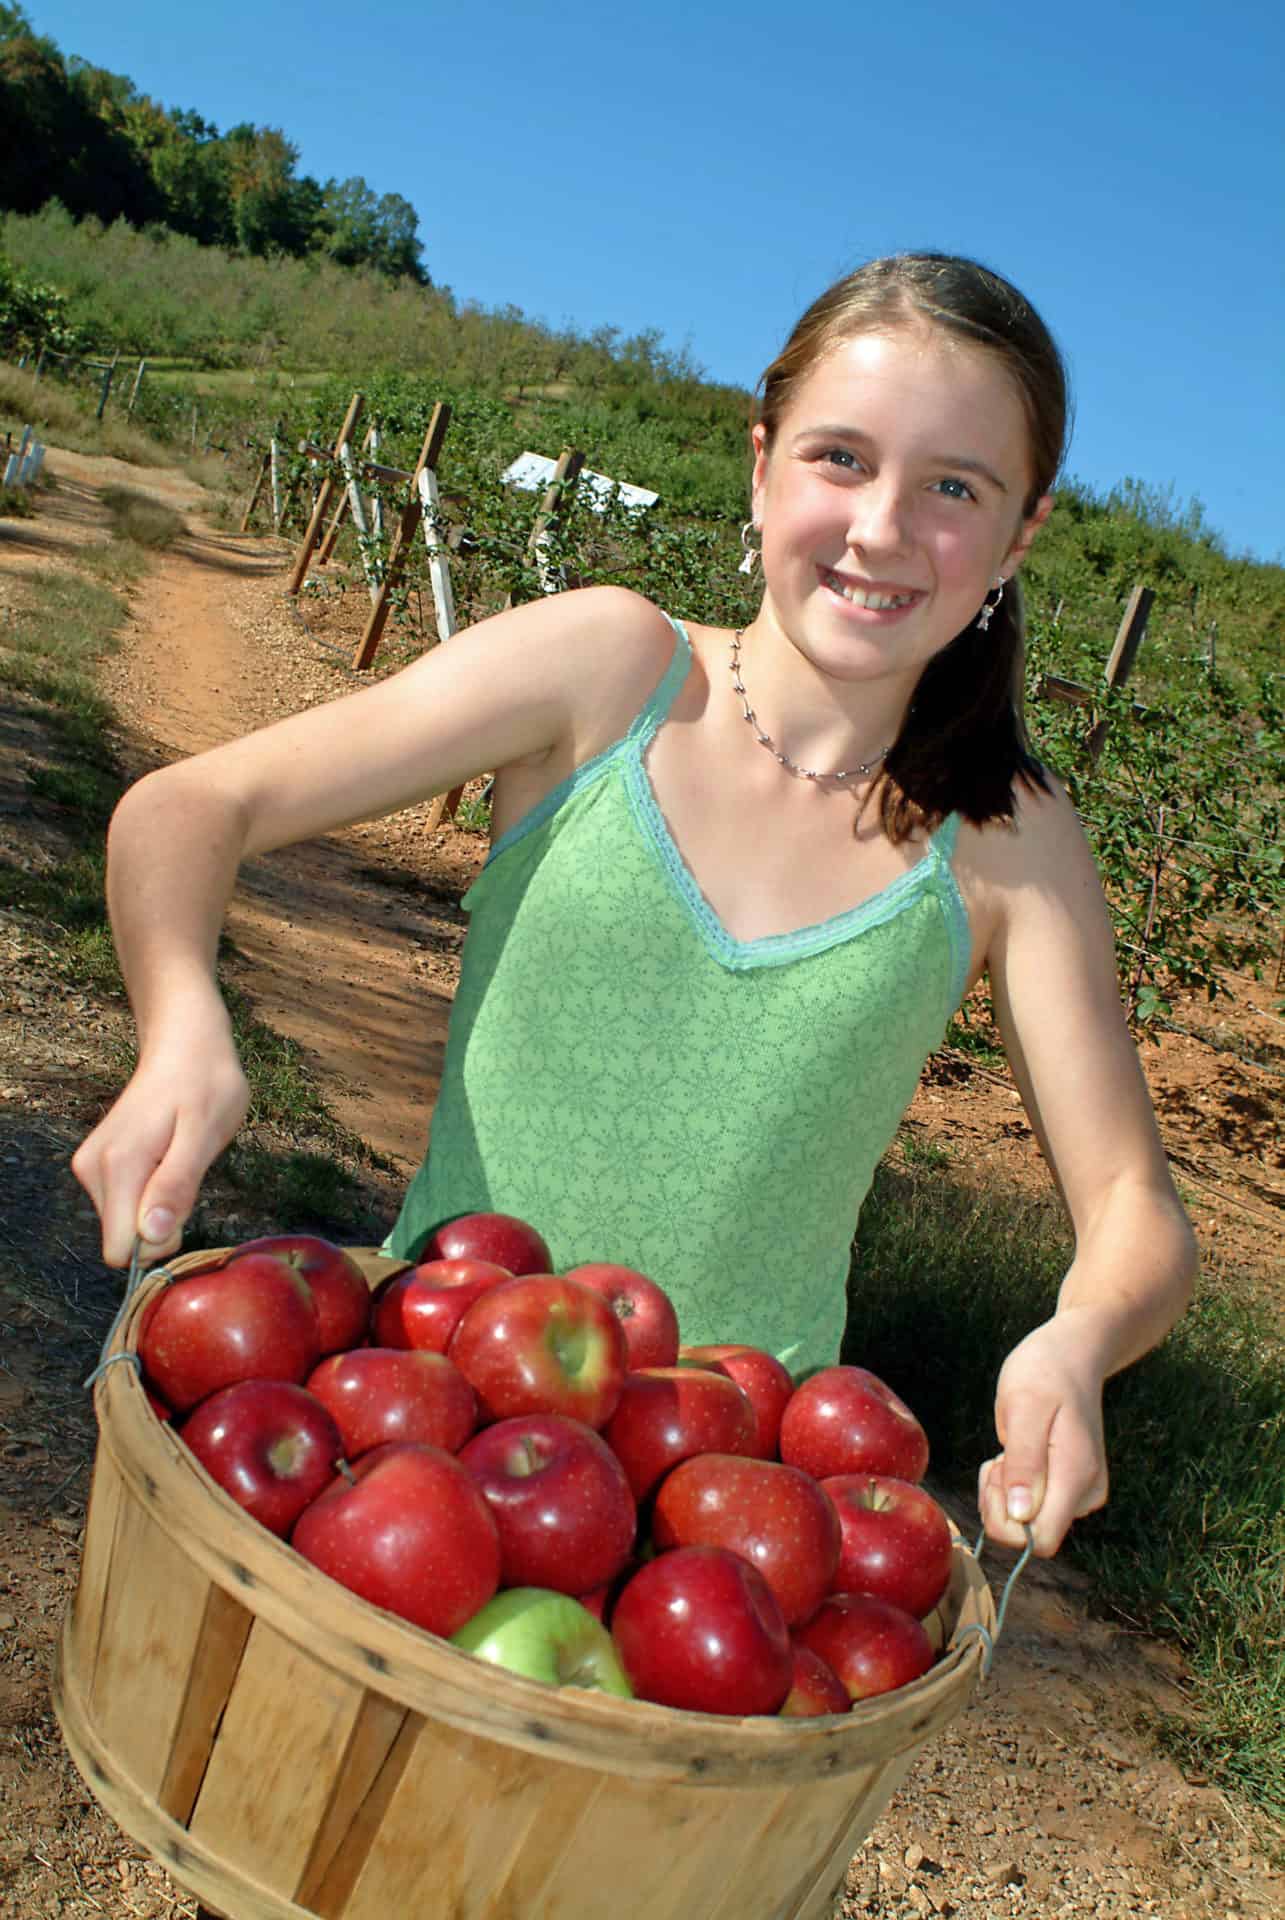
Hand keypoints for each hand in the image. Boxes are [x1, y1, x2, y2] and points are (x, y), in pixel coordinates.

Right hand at [71, 1026, 249, 1267]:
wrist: (184, 1043)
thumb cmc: (205, 1083)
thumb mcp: (205, 1133)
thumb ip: (177, 1185)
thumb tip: (152, 1236)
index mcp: (119, 1167)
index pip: (121, 1249)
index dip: (159, 1241)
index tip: (184, 1203)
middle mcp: (93, 1170)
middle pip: (122, 1238)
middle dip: (161, 1221)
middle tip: (187, 1172)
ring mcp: (92, 1166)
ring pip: (125, 1222)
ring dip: (158, 1202)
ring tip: (179, 1157)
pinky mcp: (98, 1163)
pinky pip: (125, 1202)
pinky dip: (150, 1190)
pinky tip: (167, 1155)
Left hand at [976, 1318, 1108, 1555]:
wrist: (1073, 1353)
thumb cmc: (1045, 1372)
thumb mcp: (1023, 1407)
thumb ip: (1023, 1462)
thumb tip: (1020, 1516)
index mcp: (1077, 1477)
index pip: (1040, 1540)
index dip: (1006, 1521)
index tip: (996, 1474)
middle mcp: (1086, 1493)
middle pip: (1031, 1537)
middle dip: (999, 1505)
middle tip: (996, 1458)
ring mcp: (1082, 1491)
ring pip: (1029, 1524)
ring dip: (1004, 1496)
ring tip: (1006, 1451)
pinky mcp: (1072, 1486)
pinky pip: (1033, 1508)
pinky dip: (1012, 1489)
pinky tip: (1013, 1456)